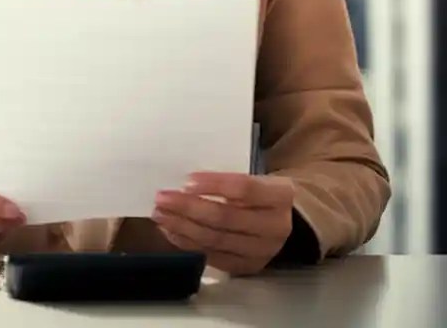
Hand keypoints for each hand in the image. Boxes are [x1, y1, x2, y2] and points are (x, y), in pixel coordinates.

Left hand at [152, 172, 294, 275]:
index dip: (213, 184)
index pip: (244, 189)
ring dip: (182, 227)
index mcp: (280, 196)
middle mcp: (275, 226)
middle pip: (225, 217)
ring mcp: (263, 251)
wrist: (287, 221)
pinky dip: (188, 243)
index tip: (186, 181)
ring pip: (216, 240)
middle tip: (161, 199)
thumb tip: (182, 185)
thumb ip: (225, 181)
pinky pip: (213, 257)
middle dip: (188, 208)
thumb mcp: (254, 179)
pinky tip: (171, 231)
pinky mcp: (248, 267)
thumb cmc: (260, 194)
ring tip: (160, 215)